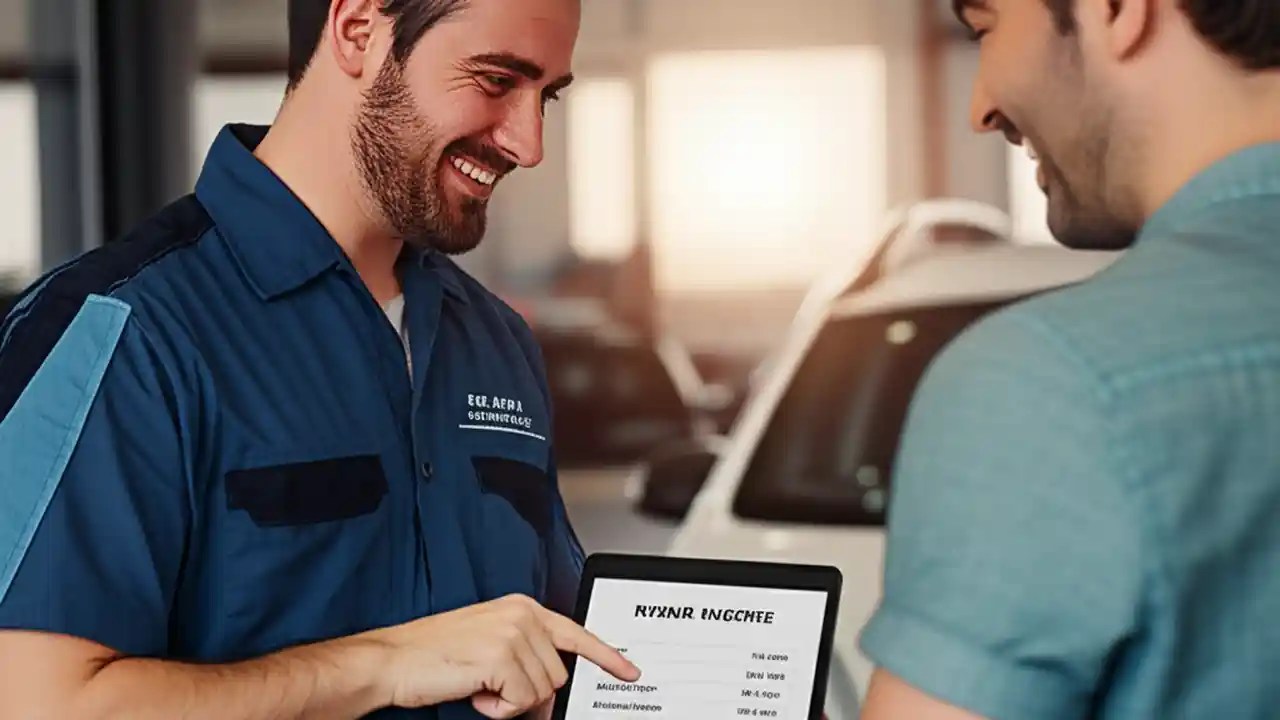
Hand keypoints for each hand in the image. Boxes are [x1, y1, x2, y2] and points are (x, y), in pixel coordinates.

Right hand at [364, 594, 639, 718]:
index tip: (629, 671)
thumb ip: (525, 653)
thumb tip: (551, 688)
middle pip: (558, 674)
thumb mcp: (488, 644)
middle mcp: (521, 615)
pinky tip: (473, 692)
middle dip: (530, 694)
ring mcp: (513, 634)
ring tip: (477, 685)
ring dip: (511, 702)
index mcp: (520, 607)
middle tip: (492, 690)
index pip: (576, 632)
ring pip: (543, 691)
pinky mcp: (502, 658)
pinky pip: (522, 702)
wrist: (392, 661)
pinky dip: (498, 710)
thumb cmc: (433, 656)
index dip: (607, 656)